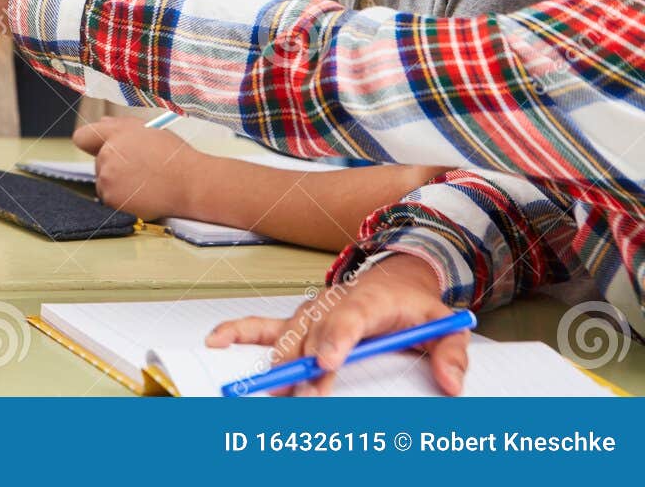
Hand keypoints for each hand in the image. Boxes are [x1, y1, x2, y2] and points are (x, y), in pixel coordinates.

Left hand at [69, 111, 202, 219]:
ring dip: (117, 184)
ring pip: (103, 182)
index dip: (91, 144)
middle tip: (142, 169)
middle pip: (98, 163)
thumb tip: (100, 122)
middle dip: (114, 166)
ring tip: (144, 182)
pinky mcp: (111, 199)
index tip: (98, 149)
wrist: (191, 184)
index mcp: (115, 133)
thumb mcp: (150, 130)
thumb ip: (120, 125)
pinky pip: (109, 199)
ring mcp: (107, 177)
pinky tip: (142, 194)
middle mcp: (107, 154)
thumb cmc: (174, 156)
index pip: (83, 137)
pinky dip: (122, 200)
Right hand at [204, 254, 467, 395]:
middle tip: (304, 393)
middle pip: (313, 331)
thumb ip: (452, 354)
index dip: (335, 339)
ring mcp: (312, 310)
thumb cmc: (416, 304)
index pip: (349, 317)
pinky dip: (239, 332)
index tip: (325, 363)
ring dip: (279, 359)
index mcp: (369, 300)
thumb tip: (452, 385)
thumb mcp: (446, 324)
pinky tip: (217, 341)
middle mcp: (334, 302)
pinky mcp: (299, 319)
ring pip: (288, 332)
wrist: (397, 275)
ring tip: (271, 385)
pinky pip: (264, 325)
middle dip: (305, 363)